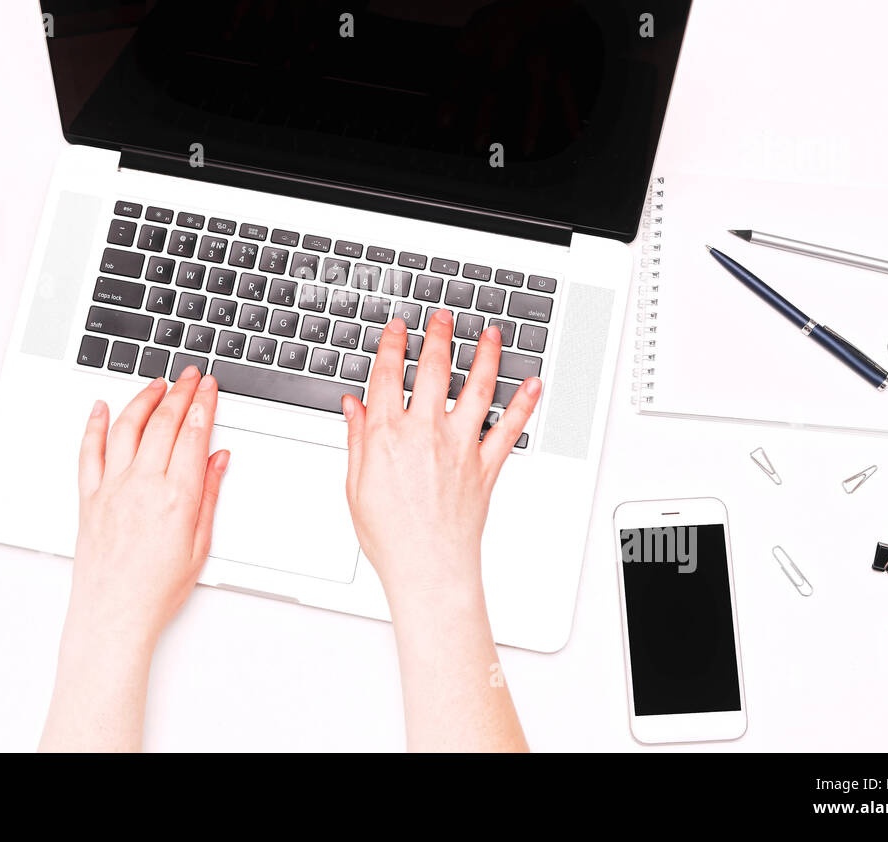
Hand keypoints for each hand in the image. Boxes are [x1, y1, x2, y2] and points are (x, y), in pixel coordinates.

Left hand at [70, 368, 228, 647]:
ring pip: (126, 427)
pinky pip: (88, 451)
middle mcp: (142, 486)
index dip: (203, 404)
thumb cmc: (156, 590)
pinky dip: (94, 425)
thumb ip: (209, 495)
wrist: (112, 616)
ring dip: (143, 399)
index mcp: (177, 497)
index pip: (193, 434)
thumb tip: (218, 460)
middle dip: (180, 392)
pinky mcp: (88, 497)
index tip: (209, 387)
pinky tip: (101, 407)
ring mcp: (111, 488)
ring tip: (156, 384)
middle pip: (163, 422)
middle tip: (190, 376)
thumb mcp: (201, 545)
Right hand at [340, 310, 537, 751]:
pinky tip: (533, 384)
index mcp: (387, 436)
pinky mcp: (485, 465)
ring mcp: (459, 447)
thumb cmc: (391, 536)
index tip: (396, 329)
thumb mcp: (356, 486)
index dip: (391, 346)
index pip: (387, 376)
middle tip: (443, 318)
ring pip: (476, 389)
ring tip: (490, 334)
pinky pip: (509, 428)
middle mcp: (425, 433)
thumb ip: (357, 440)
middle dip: (438, 338)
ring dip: (485, 356)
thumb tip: (354, 407)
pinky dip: (524, 404)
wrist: (428, 569)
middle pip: (433, 371)